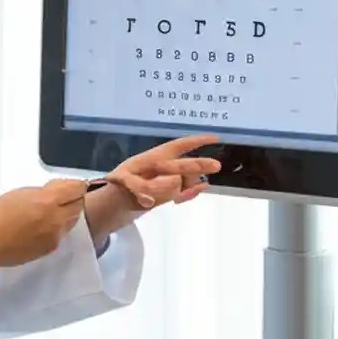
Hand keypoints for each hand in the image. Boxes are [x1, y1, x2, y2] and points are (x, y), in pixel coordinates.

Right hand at [0, 179, 86, 272]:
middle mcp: (56, 219)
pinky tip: (42, 225)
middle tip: (62, 196)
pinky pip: (62, 233)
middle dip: (73, 199)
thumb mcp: (20, 193)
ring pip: (72, 220)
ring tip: (50, 211)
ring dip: (67, 213)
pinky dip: (58, 227)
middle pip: (79, 205)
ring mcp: (55, 235)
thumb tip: (57, 191)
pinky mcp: (51, 248)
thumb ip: (43, 192)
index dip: (76, 185)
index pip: (77, 189)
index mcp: (48, 201)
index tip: (72, 184)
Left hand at [106, 134, 220, 209]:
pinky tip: (185, 197)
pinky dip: (187, 194)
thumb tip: (165, 187)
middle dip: (200, 164)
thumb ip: (140, 184)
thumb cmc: (122, 183)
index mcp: (157, 156)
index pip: (179, 146)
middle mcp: (168, 166)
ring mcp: (172, 179)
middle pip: (186, 164)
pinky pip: (185, 191)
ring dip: (188, 187)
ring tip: (177, 197)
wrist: (120, 199)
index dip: (197, 141)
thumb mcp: (123, 180)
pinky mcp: (173, 192)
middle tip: (217, 166)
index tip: (214, 138)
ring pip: (188, 180)